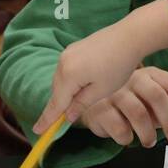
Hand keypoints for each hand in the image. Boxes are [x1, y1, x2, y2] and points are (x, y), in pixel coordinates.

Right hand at [34, 18, 148, 132]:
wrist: (130, 37)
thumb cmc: (119, 65)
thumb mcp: (102, 90)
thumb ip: (81, 104)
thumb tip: (67, 116)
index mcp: (69, 74)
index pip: (56, 103)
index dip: (47, 120)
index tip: (37, 131)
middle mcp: (63, 62)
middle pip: (57, 91)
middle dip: (57, 106)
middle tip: (54, 124)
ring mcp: (68, 53)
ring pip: (61, 80)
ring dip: (65, 93)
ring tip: (72, 106)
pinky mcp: (74, 48)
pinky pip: (67, 70)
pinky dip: (70, 81)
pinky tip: (79, 87)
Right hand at [78, 67, 167, 146]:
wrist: (88, 102)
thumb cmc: (127, 103)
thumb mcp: (150, 102)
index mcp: (150, 74)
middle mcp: (133, 79)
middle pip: (158, 97)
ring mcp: (114, 92)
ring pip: (139, 114)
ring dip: (149, 133)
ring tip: (150, 142)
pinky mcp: (99, 109)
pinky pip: (119, 127)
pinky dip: (127, 138)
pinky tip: (127, 139)